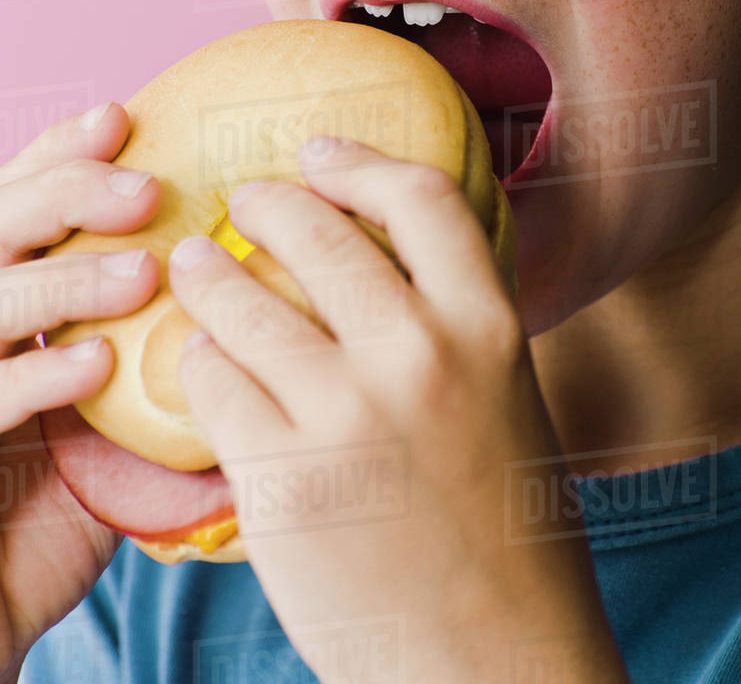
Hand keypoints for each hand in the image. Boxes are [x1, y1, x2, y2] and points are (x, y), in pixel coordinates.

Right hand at [0, 104, 159, 680]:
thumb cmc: (52, 504)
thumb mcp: (113, 424)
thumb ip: (165, 371)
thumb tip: (268, 324)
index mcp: (7, 297)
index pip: (20, 200)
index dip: (60, 154)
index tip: (120, 119)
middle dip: (66, 192)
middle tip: (145, 188)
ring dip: (65, 276)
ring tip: (142, 272)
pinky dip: (38, 372)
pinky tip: (94, 363)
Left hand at [172, 137, 628, 682]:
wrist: (494, 656)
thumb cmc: (500, 526)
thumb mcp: (504, 396)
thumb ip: (451, 320)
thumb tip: (371, 251)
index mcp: (488, 328)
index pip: (421, 199)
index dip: (361, 161)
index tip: (320, 151)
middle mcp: (420, 356)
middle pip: (316, 231)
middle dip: (265, 203)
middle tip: (244, 203)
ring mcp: (346, 417)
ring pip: (241, 301)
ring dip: (205, 273)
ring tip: (192, 266)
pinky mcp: (283, 480)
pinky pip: (213, 383)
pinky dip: (199, 362)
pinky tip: (202, 360)